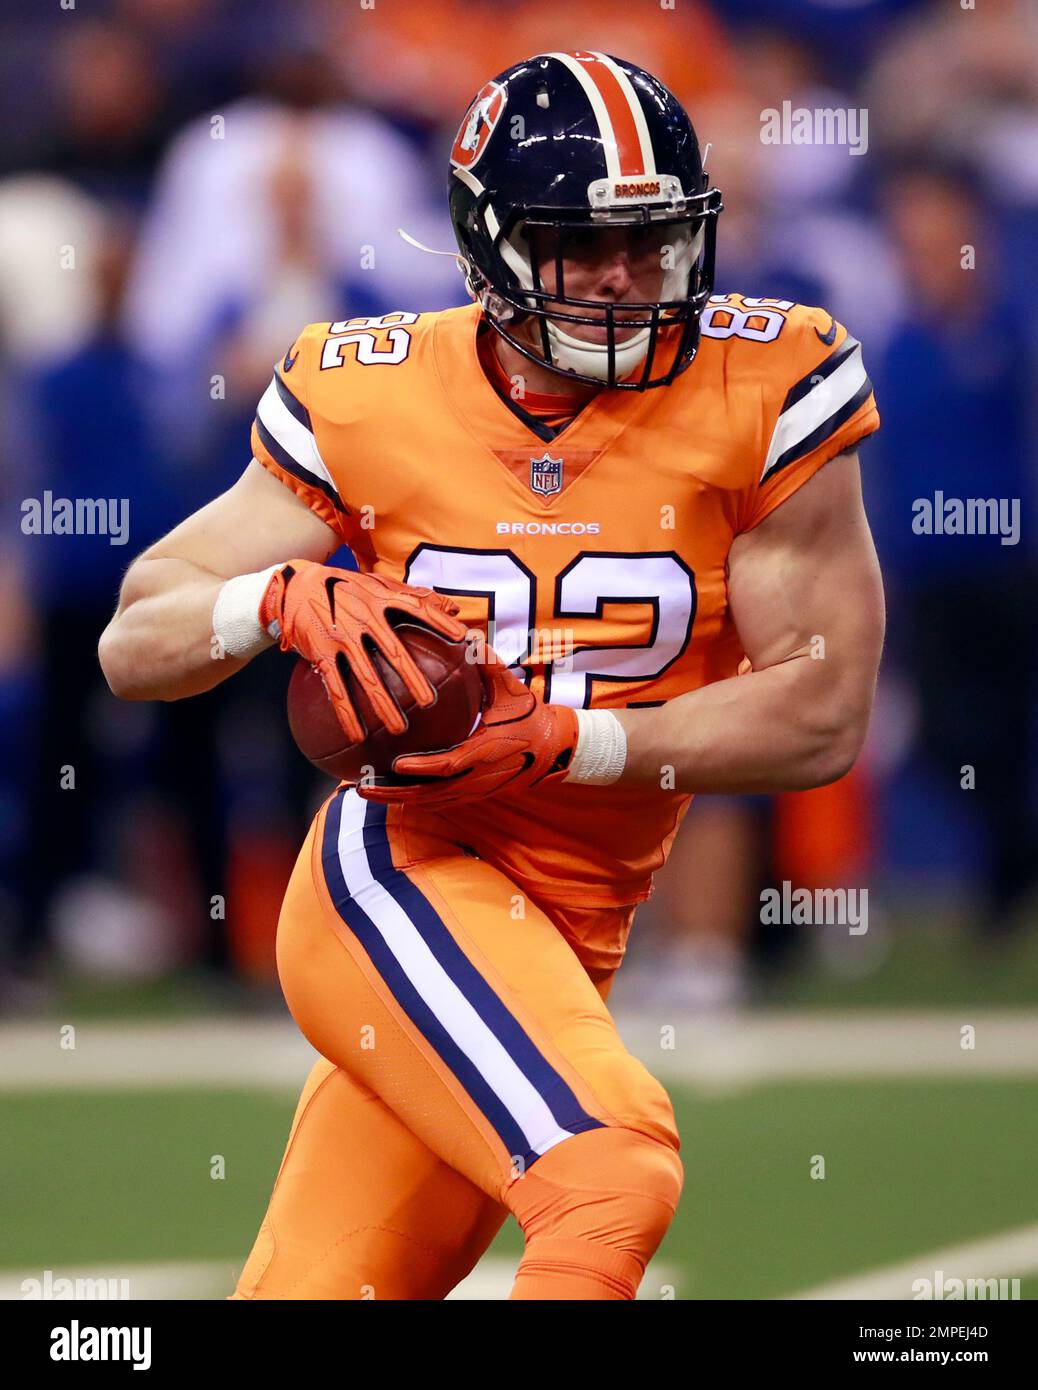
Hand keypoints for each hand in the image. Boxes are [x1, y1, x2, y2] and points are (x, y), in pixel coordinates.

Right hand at [260, 560, 466, 742]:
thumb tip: (453, 606)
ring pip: (365, 675)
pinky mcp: (321, 652)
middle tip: (430, 702)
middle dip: (412, 677)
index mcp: (380, 599)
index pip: (416, 609)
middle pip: (392, 651)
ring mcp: (341, 636)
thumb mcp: (377, 583)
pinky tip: (358, 734)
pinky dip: (347, 713)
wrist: (295, 585)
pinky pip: (336, 687)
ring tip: (399, 729)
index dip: (440, 622)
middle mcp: (363, 617)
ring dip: (382, 704)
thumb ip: (414, 595)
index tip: (463, 638)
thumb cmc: (344, 586)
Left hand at [358, 651, 578, 806]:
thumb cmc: (528, 714)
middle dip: (394, 793)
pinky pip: (438, 803)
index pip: (449, 765)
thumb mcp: (511, 688)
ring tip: (363, 792)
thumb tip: (466, 635)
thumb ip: (487, 663)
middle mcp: (478, 778)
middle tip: (360, 786)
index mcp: (485, 751)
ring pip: (430, 803)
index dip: (422, 767)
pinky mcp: (474, 796)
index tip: (395, 764)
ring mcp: (475, 791)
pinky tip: (388, 793)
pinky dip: (412, 801)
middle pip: (430, 794)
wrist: (554, 748)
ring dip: (397, 800)